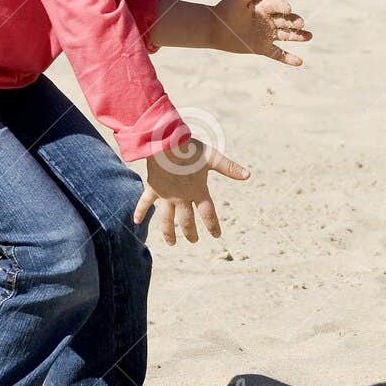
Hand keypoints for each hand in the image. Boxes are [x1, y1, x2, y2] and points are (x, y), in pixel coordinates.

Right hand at [132, 138, 250, 244]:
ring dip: (169, 232)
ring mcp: (166, 195)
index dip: (213, 225)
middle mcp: (182, 197)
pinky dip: (140, 212)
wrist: (165, 142)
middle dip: (191, 232)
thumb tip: (249, 175)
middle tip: (194, 240)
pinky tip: (136, 222)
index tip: (216, 235)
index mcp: (198, 190)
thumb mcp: (212, 157)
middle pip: (187, 221)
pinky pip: (145, 203)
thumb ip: (230, 168)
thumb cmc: (190, 148)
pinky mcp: (153, 188)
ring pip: (167, 220)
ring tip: (172, 243)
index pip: (208, 213)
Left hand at [211, 0, 311, 65]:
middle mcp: (268, 20)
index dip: (283, 7)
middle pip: (286, 20)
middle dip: (294, 22)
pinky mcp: (263, 48)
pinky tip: (300, 62)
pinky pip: (278, 54)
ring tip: (309, 36)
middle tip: (301, 24)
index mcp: (264, 6)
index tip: (288, 9)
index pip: (278, 5)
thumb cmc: (225, 10)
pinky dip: (289, 58)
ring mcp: (267, 34)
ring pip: (286, 36)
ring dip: (298, 36)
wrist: (213, 29)